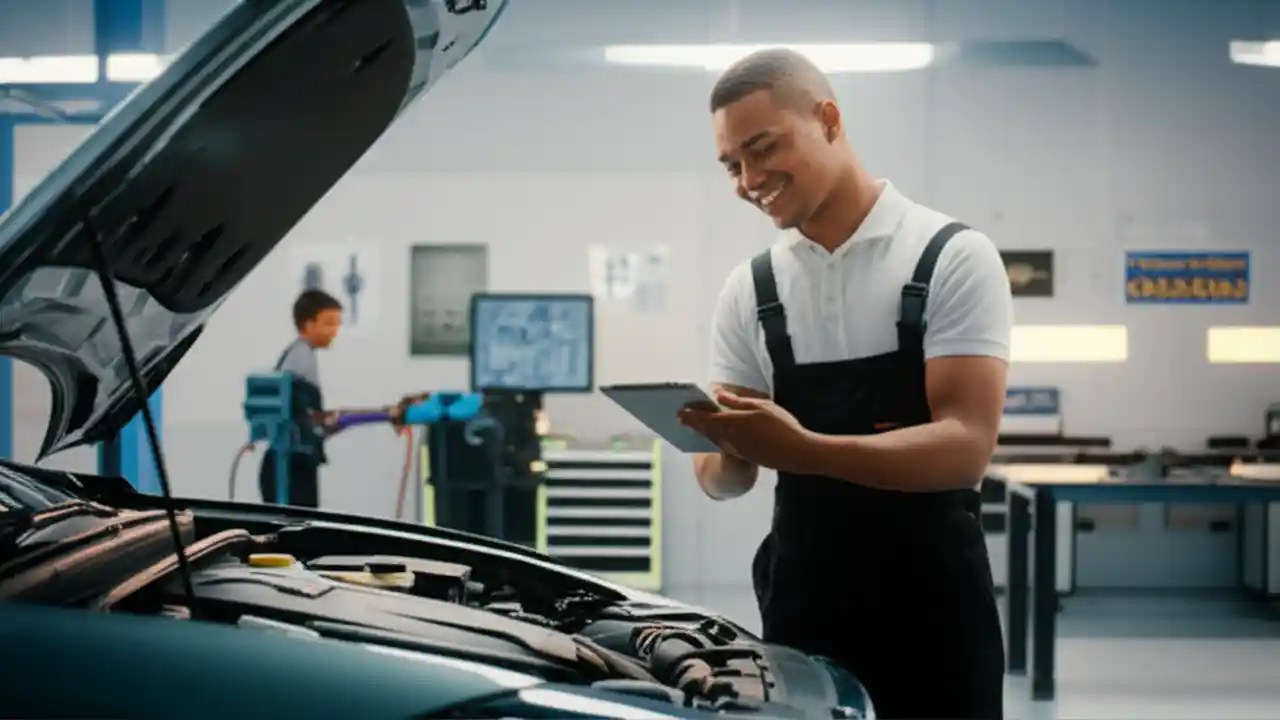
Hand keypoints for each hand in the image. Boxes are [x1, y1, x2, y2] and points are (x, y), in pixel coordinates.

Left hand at [677, 388, 815, 471]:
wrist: (796, 454)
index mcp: (731, 424)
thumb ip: (736, 401)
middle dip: (692, 422)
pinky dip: (716, 436)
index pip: (703, 419)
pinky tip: (717, 430)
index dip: (689, 414)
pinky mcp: (743, 455)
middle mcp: (728, 439)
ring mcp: (736, 449)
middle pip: (705, 430)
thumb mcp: (760, 406)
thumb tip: (717, 393)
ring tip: (697, 420)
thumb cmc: (781, 426)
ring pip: (714, 438)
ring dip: (703, 429)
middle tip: (681, 415)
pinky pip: (723, 444)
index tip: (678, 410)